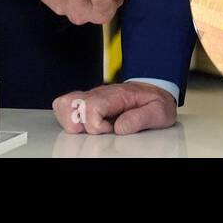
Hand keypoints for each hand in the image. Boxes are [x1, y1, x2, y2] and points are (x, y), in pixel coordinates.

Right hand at [52, 82, 176, 134]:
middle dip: (77, 124)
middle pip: (69, 103)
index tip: (111, 130)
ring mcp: (91, 97)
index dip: (96, 126)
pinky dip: (69, 120)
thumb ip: (140, 119)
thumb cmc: (155, 101)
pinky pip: (66, 107)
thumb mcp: (158, 111)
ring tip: (90, 129)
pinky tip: (87, 127)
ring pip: (63, 104)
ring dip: (70, 121)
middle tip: (98, 130)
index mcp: (116, 95)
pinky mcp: (87, 103)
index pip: (91, 107)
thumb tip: (119, 128)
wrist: (155, 91)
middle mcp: (99, 94)